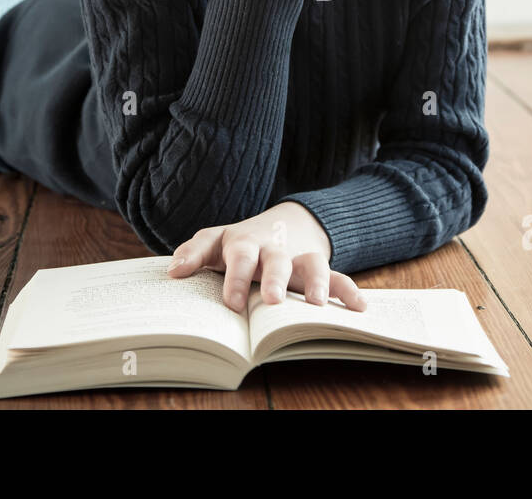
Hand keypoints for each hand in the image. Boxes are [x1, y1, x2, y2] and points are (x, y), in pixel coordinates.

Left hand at [165, 202, 368, 314]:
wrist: (281, 224)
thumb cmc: (239, 241)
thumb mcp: (215, 239)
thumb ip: (194, 251)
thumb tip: (172, 271)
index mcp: (244, 242)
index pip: (239, 256)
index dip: (236, 278)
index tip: (233, 303)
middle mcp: (273, 249)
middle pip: (275, 260)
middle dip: (274, 279)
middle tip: (273, 300)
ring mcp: (298, 258)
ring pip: (311, 265)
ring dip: (316, 283)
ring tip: (318, 304)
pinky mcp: (318, 268)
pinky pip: (338, 276)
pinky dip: (349, 291)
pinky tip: (360, 307)